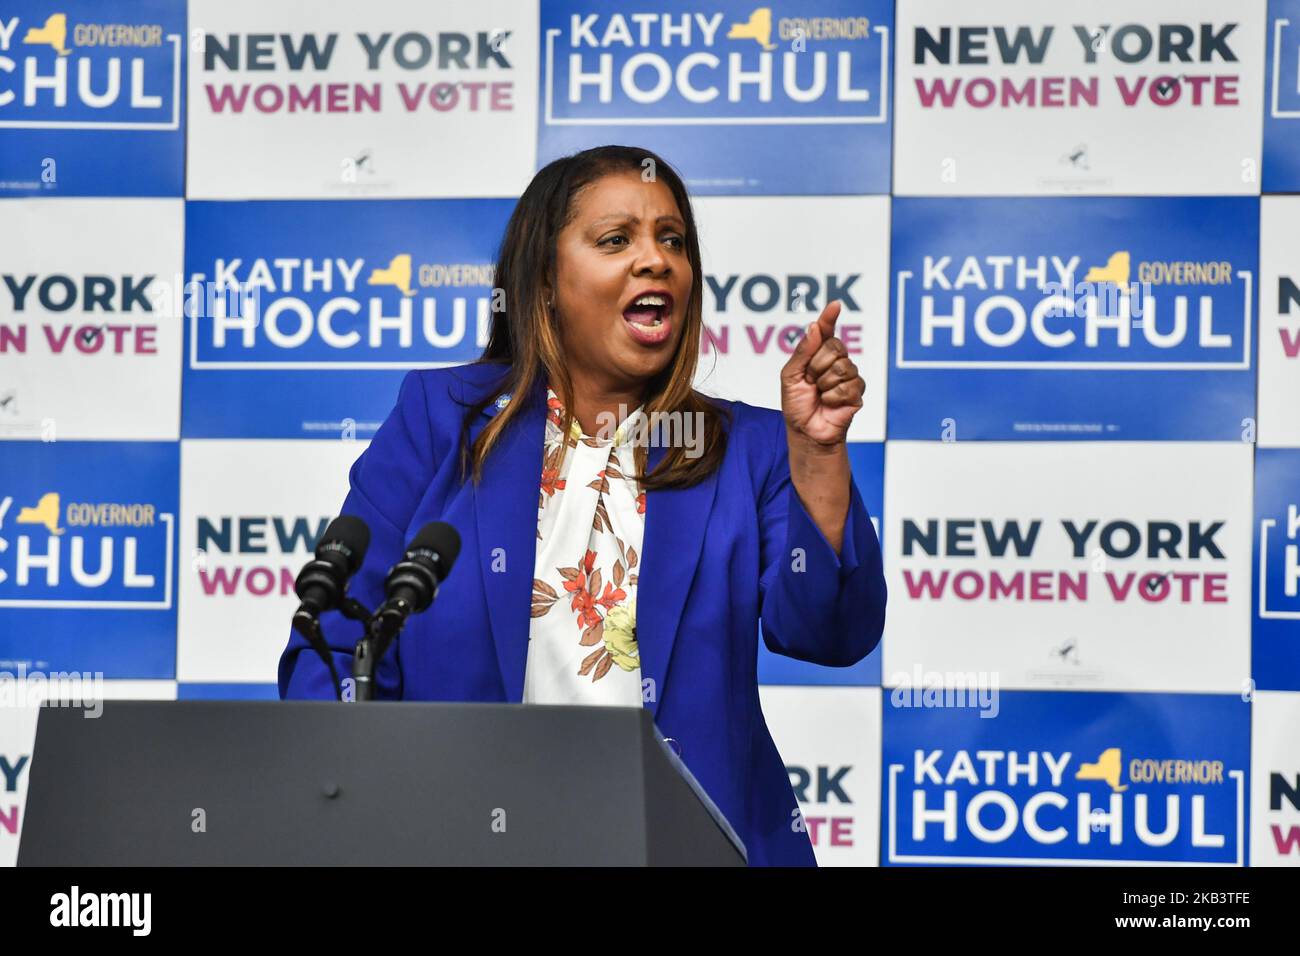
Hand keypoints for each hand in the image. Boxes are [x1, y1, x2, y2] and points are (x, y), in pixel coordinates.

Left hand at [779, 300, 864, 446]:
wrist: (806, 432)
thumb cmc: (797, 405)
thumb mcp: (790, 377)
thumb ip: (802, 352)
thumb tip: (815, 327)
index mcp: (817, 354)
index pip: (826, 331)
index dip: (829, 318)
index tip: (835, 305)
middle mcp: (835, 361)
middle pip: (834, 347)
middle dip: (817, 366)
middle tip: (811, 382)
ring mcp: (848, 375)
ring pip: (842, 367)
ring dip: (824, 384)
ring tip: (820, 395)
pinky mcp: (857, 391)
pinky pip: (848, 385)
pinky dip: (833, 397)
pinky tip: (829, 404)